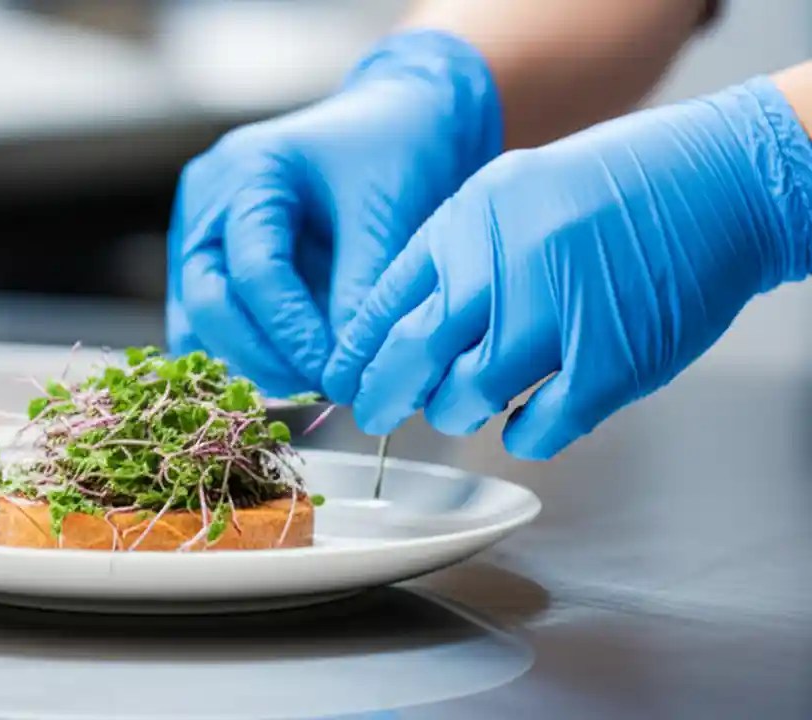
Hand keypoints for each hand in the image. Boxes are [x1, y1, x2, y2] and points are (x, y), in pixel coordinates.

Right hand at [167, 30, 501, 395]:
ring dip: (249, 361)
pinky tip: (292, 372)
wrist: (398, 119)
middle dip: (261, 356)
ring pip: (200, 321)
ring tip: (311, 383)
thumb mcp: (387, 210)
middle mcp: (208, 202)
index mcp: (246, 171)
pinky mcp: (212, 262)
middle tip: (319, 388)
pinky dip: (245, 352)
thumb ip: (361, 288)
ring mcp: (201, 232)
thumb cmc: (395, 149)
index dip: (291, 331)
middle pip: (209, 300)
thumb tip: (343, 370)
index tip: (335, 372)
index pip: (254, 270)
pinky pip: (212, 323)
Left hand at [324, 78, 811, 458]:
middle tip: (377, 412)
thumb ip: (454, 250)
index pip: (385, 303)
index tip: (346, 379)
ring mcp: (552, 320)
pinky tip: (523, 421)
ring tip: (463, 404)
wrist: (717, 179)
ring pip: (465, 399)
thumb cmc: (612, 186)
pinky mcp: (606, 365)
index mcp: (467, 223)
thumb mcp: (507, 191)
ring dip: (456, 411)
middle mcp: (499, 269)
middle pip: (411, 357)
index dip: (359, 353)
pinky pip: (538, 430)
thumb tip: (405, 322)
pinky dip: (523, 435)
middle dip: (384, 396)